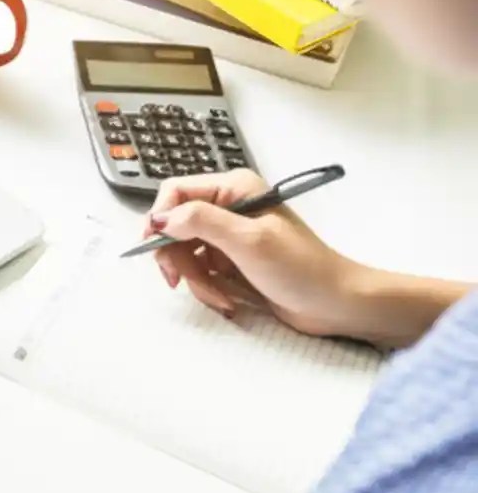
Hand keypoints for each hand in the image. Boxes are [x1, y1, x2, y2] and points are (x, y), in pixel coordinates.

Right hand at [145, 169, 363, 336]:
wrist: (335, 304)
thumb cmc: (300, 268)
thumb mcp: (248, 241)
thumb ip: (201, 222)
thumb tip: (159, 219)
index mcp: (233, 188)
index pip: (175, 192)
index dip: (159, 219)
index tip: (156, 248)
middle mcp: (227, 206)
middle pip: (175, 226)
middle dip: (177, 258)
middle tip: (180, 282)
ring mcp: (228, 235)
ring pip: (184, 253)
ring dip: (195, 279)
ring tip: (220, 298)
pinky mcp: (231, 261)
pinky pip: (200, 271)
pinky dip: (207, 288)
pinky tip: (227, 300)